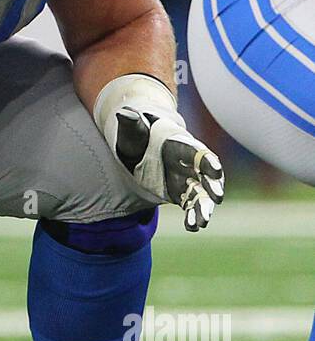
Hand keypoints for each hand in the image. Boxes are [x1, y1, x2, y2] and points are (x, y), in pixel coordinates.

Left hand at [113, 106, 224, 231]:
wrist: (139, 147)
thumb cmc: (140, 134)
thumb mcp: (134, 129)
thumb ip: (132, 124)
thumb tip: (123, 113)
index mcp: (182, 145)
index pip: (200, 153)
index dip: (209, 162)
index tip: (217, 171)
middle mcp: (191, 164)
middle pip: (207, 176)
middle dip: (213, 186)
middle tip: (217, 198)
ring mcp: (188, 179)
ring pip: (202, 195)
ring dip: (204, 208)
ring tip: (202, 222)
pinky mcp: (181, 193)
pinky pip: (190, 205)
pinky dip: (192, 215)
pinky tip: (192, 226)